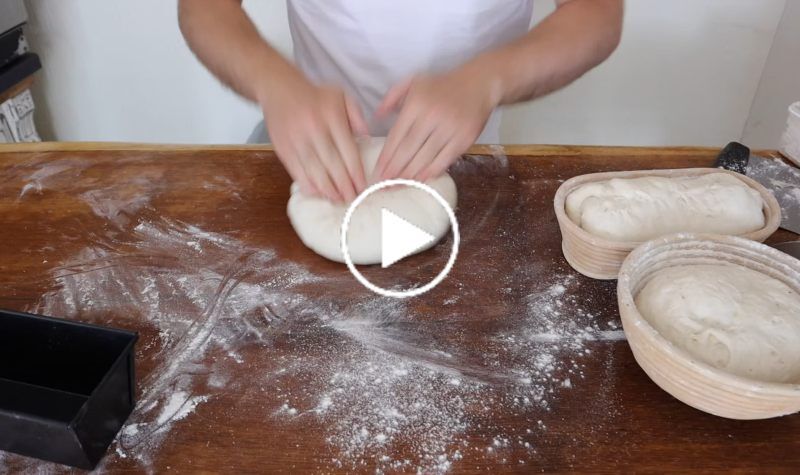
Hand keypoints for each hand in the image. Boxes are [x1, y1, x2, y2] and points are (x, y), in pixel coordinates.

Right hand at [260, 79, 368, 201]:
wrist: (279, 89)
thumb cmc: (315, 96)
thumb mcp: (340, 96)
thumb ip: (356, 115)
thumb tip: (366, 138)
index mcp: (332, 116)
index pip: (347, 150)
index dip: (356, 171)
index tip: (363, 186)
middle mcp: (314, 128)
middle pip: (332, 163)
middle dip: (344, 185)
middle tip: (353, 199)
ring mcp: (297, 139)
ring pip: (315, 170)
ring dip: (328, 189)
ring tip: (339, 200)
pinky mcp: (283, 148)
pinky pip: (297, 171)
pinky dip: (308, 184)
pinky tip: (318, 194)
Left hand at [373, 66, 499, 182]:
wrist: (479, 83)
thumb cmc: (442, 85)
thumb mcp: (414, 82)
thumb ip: (392, 97)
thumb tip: (377, 117)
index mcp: (416, 103)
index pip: (397, 135)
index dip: (386, 156)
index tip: (377, 171)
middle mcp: (432, 116)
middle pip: (408, 150)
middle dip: (394, 170)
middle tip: (383, 185)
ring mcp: (450, 129)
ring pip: (425, 158)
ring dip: (409, 175)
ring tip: (398, 186)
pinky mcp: (464, 139)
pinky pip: (444, 160)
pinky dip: (430, 172)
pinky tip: (419, 180)